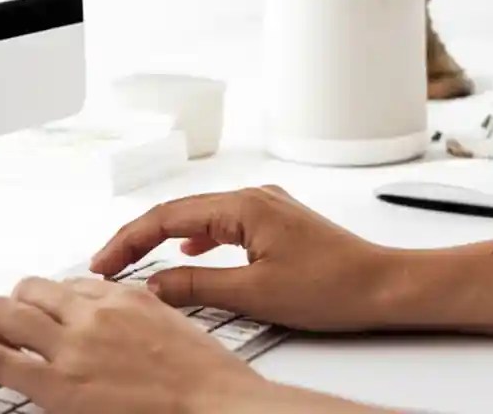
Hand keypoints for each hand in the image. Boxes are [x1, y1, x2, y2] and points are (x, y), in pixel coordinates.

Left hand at [0, 277, 267, 413]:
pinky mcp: (58, 383)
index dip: (50, 304)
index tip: (43, 321)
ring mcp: (73, 345)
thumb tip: (126, 338)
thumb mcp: (179, 334)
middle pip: (29, 289)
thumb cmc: (214, 388)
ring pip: (3, 313)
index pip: (70, 285)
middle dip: (11, 310)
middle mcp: (94, 312)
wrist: (225, 410)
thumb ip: (145, 324)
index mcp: (127, 298)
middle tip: (4, 335)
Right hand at [90, 186, 394, 331]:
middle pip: (175, 212)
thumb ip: (197, 286)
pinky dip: (193, 238)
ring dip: (162, 238)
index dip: (127, 241)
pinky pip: (220, 223)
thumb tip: (154, 285)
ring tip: (136, 260)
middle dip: (137, 239)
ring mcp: (264, 207)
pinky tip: (187, 252)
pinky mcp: (275, 222)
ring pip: (196, 217)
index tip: (104, 263)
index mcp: (242, 206)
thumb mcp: (256, 294)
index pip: (165, 218)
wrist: (388, 287)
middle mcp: (251, 197)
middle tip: (108, 265)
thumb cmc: (336, 287)